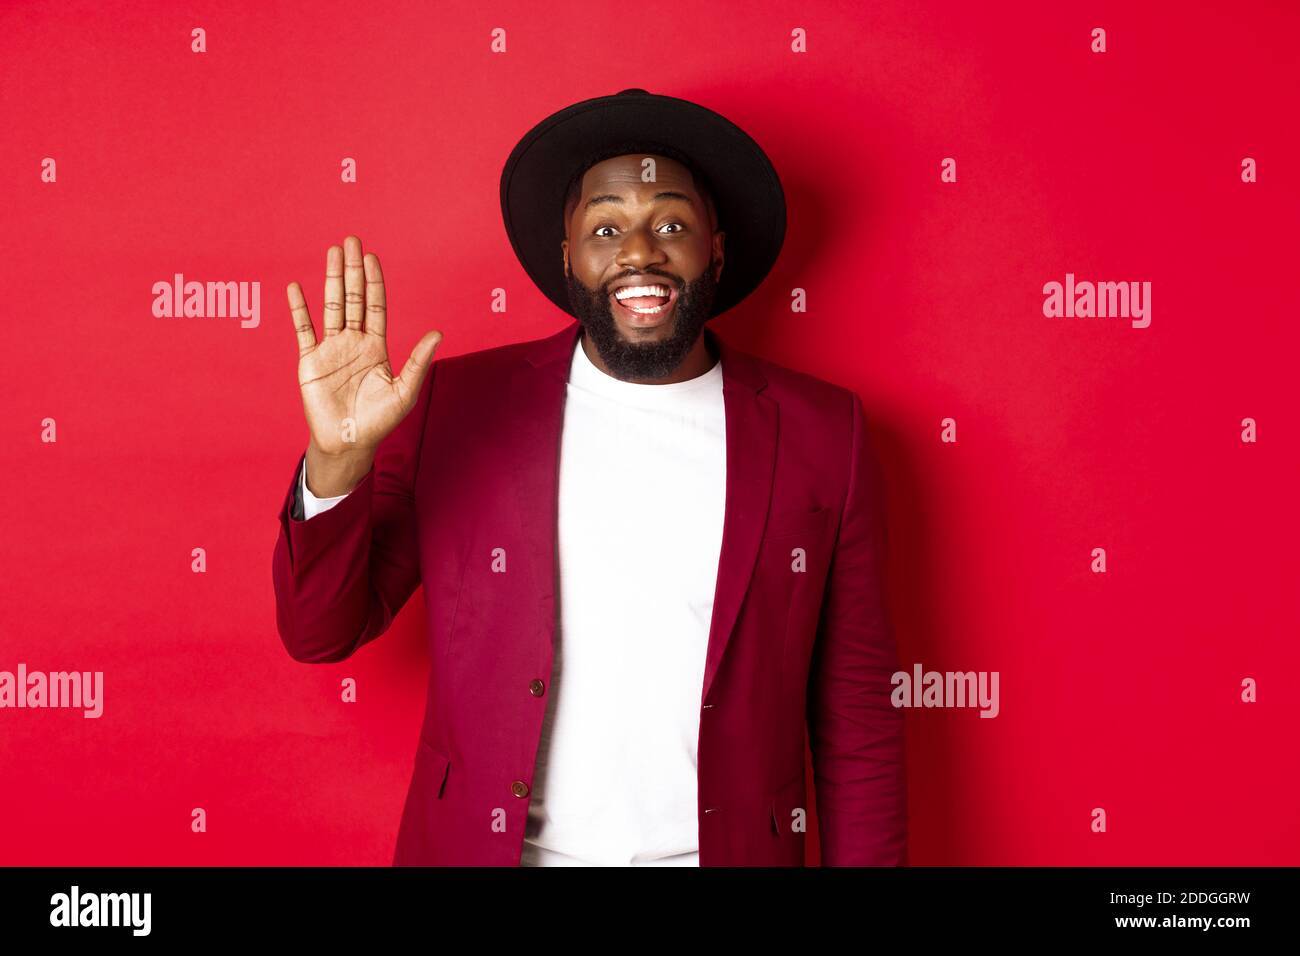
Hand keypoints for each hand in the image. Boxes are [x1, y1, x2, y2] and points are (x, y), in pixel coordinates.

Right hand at [287, 236, 441, 462]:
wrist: (349, 442)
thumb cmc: (379, 421)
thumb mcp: (404, 390)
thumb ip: (418, 360)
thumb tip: (439, 332)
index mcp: (376, 346)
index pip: (376, 306)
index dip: (375, 281)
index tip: (372, 258)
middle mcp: (354, 342)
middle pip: (354, 298)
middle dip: (353, 270)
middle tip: (351, 240)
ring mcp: (331, 349)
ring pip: (331, 307)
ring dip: (331, 280)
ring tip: (332, 253)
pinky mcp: (310, 361)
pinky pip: (304, 330)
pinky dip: (299, 309)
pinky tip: (296, 288)